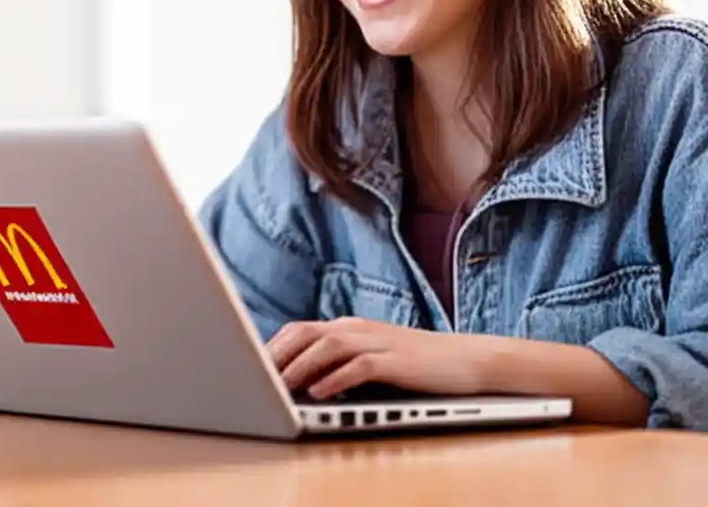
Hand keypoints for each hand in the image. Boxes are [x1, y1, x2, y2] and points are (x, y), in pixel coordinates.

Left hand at [267, 317, 494, 399]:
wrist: (468, 359)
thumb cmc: (415, 364)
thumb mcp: (370, 358)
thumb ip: (338, 364)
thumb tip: (299, 381)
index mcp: (348, 327)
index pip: (299, 330)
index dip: (272, 347)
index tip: (250, 369)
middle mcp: (359, 329)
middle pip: (306, 333)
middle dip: (278, 355)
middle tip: (256, 378)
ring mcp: (379, 342)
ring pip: (328, 346)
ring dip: (301, 367)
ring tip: (280, 387)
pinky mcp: (398, 360)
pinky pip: (360, 366)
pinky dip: (337, 378)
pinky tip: (320, 393)